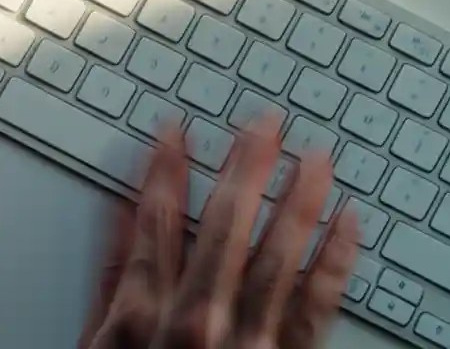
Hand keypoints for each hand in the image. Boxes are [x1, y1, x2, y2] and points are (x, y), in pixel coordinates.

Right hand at [80, 122, 359, 348]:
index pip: (156, 221)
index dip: (168, 168)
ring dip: (300, 198)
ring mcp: (250, 344)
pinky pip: (320, 305)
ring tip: (317, 155)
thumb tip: (119, 214)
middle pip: (225, 226)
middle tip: (266, 122)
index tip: (179, 129)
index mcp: (146, 315)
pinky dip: (338, 259)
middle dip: (247, 167)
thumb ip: (112, 279)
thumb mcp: (99, 346)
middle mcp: (200, 322)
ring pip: (280, 254)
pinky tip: (350, 220)